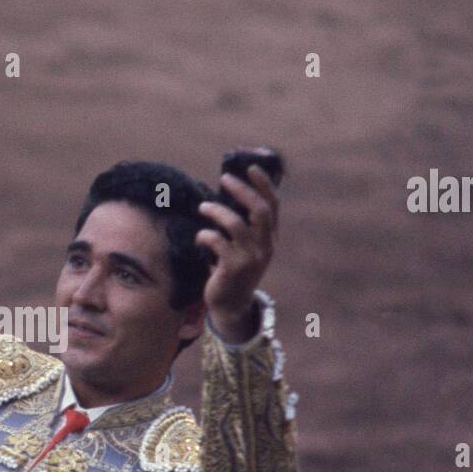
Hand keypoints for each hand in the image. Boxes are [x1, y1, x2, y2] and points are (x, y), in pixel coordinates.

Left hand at [194, 166, 279, 341]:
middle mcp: (265, 246)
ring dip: (216, 211)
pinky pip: (217, 242)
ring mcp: (250, 258)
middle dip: (241, 190)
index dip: (264, 184)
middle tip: (224, 179)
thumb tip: (227, 195)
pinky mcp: (233, 268)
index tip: (251, 167)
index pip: (272, 205)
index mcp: (270, 238)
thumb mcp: (246, 246)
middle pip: (258, 210)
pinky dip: (204, 235)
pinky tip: (200, 238)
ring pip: (235, 224)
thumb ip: (243, 225)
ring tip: (203, 207)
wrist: (231, 304)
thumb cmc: (234, 268)